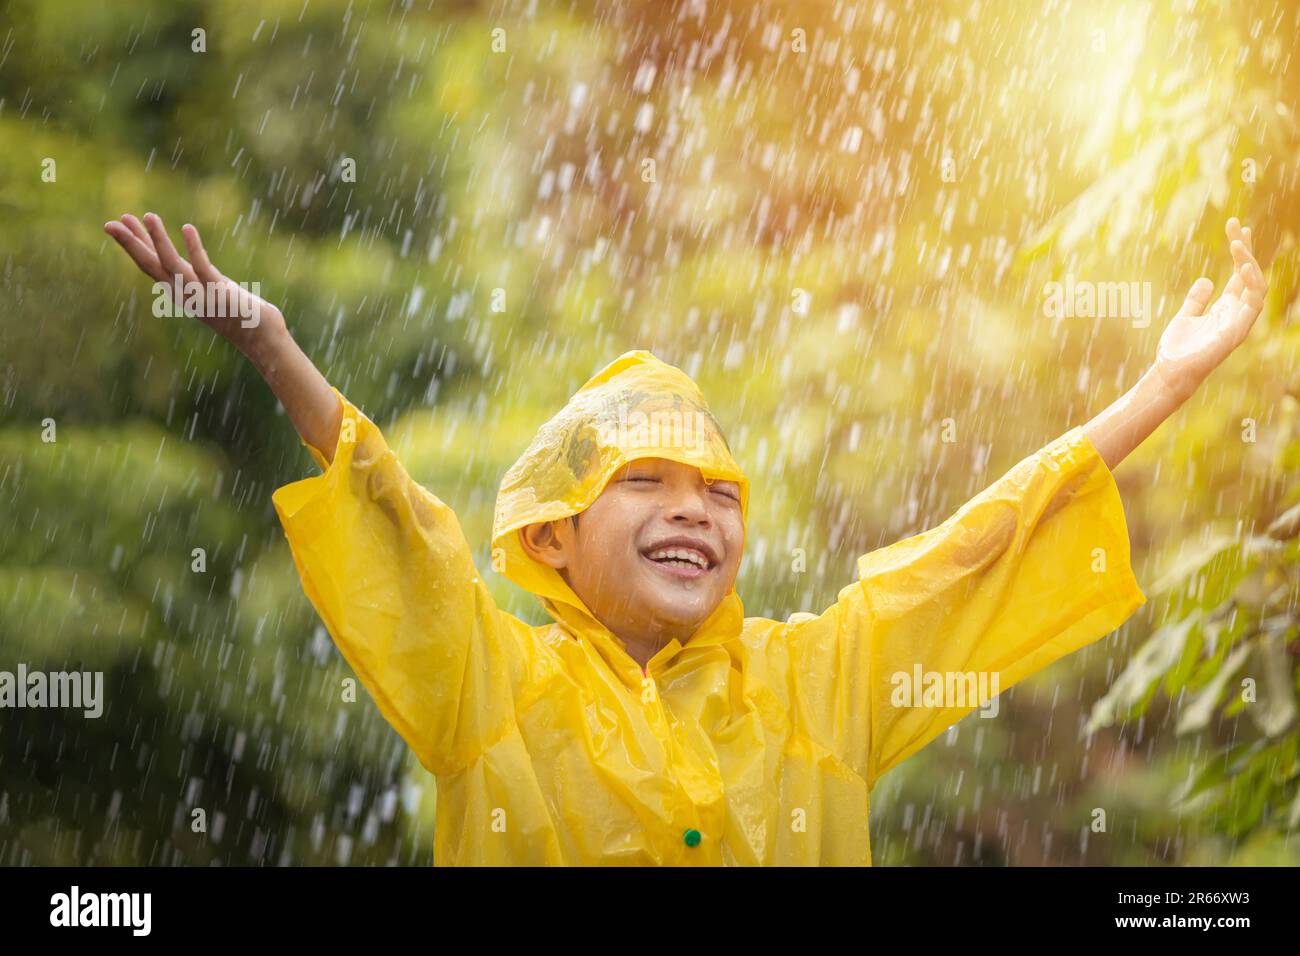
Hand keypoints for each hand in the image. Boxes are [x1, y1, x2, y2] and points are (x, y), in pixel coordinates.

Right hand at [103, 212, 284, 348]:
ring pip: (171, 264)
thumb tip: (181, 262)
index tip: (117, 222)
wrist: (260, 335)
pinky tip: (187, 228)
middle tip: (109, 223)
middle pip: (150, 265)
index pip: (150, 264)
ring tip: (148, 216)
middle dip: (130, 244)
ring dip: (158, 240)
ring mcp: (200, 293)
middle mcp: (184, 293)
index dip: (134, 243)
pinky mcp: (219, 292)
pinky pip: (202, 267)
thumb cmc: (237, 311)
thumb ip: (194, 276)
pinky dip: (194, 248)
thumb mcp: (208, 289)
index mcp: (179, 291)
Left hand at [1152, 218, 1266, 400]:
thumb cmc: (1178, 350)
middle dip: (1245, 249)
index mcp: (1225, 307)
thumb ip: (1196, 300)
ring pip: (1256, 286)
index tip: (1236, 227)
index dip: (1240, 251)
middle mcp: (1236, 312)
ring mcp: (1239, 321)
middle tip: (1237, 225)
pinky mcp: (1237, 331)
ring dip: (1249, 264)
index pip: (1240, 274)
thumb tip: (1207, 279)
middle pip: (1249, 274)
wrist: (1170, 373)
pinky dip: (1251, 286)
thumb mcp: (1185, 317)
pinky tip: (1242, 267)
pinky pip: (1253, 305)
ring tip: (1237, 244)